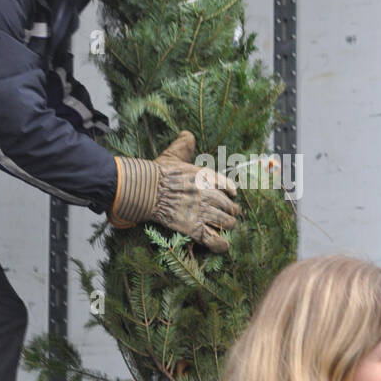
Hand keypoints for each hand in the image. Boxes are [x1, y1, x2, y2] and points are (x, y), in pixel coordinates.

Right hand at [110, 131, 240, 253]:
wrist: (148, 188)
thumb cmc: (159, 172)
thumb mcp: (174, 153)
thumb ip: (184, 145)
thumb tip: (187, 134)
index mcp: (207, 177)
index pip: (227, 185)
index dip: (231, 191)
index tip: (233, 195)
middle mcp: (209, 195)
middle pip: (230, 206)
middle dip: (232, 211)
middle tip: (231, 214)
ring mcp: (203, 212)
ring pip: (226, 223)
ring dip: (228, 226)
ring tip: (228, 227)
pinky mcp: (194, 228)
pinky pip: (213, 239)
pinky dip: (221, 245)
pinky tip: (224, 246)